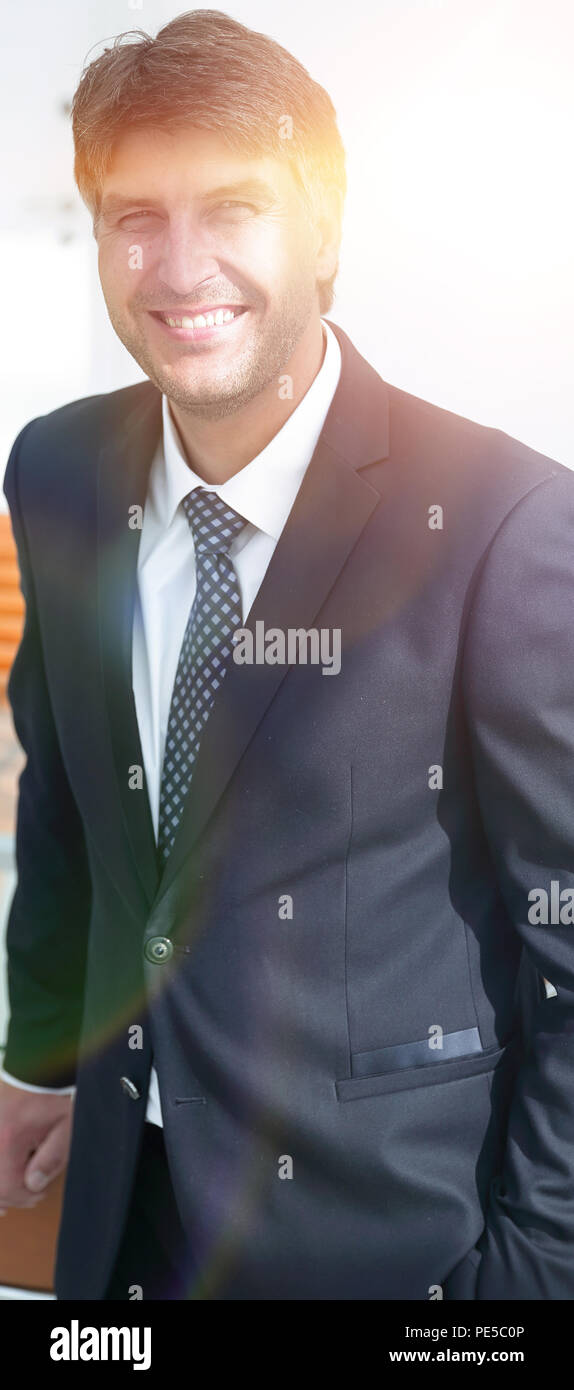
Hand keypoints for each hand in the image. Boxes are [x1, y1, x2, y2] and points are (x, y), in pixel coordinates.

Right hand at [0, 1078, 73, 1213]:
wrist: (39, 1061)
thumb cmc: (54, 1092)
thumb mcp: (65, 1126)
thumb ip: (52, 1158)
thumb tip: (34, 1185)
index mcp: (9, 1138)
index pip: (7, 1186)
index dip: (24, 1197)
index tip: (39, 1193)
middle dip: (8, 1195)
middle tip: (28, 1195)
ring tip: (7, 1199)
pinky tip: (2, 1181)